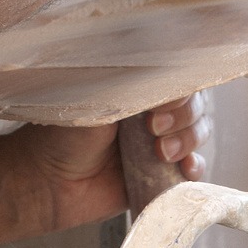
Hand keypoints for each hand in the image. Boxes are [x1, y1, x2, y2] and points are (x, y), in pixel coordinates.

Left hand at [17, 94, 212, 228]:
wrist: (49, 183)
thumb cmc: (64, 135)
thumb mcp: (96, 98)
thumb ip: (130, 81)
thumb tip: (162, 64)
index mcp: (139, 87)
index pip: (180, 77)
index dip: (180, 90)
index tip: (161, 102)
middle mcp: (154, 111)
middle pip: (196, 105)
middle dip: (184, 116)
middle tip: (154, 128)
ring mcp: (160, 143)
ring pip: (198, 133)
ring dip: (188, 141)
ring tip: (160, 153)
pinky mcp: (161, 174)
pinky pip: (193, 168)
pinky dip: (194, 167)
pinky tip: (183, 169)